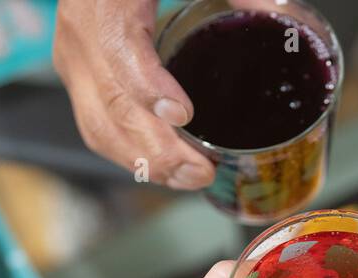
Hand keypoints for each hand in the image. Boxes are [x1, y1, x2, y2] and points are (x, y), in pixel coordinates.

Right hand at [53, 0, 214, 189]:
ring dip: (146, 163)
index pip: (119, 50)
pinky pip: (96, 128)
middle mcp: (81, 33)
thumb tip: (283, 11)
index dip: (148, 88)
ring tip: (190, 179)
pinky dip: (131, 155)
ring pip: (98, 127)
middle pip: (111, 104)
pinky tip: (167, 168)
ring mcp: (74, 60)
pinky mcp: (78, 79)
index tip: (184, 115)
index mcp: (106, 3)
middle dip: (158, 149)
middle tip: (201, 172)